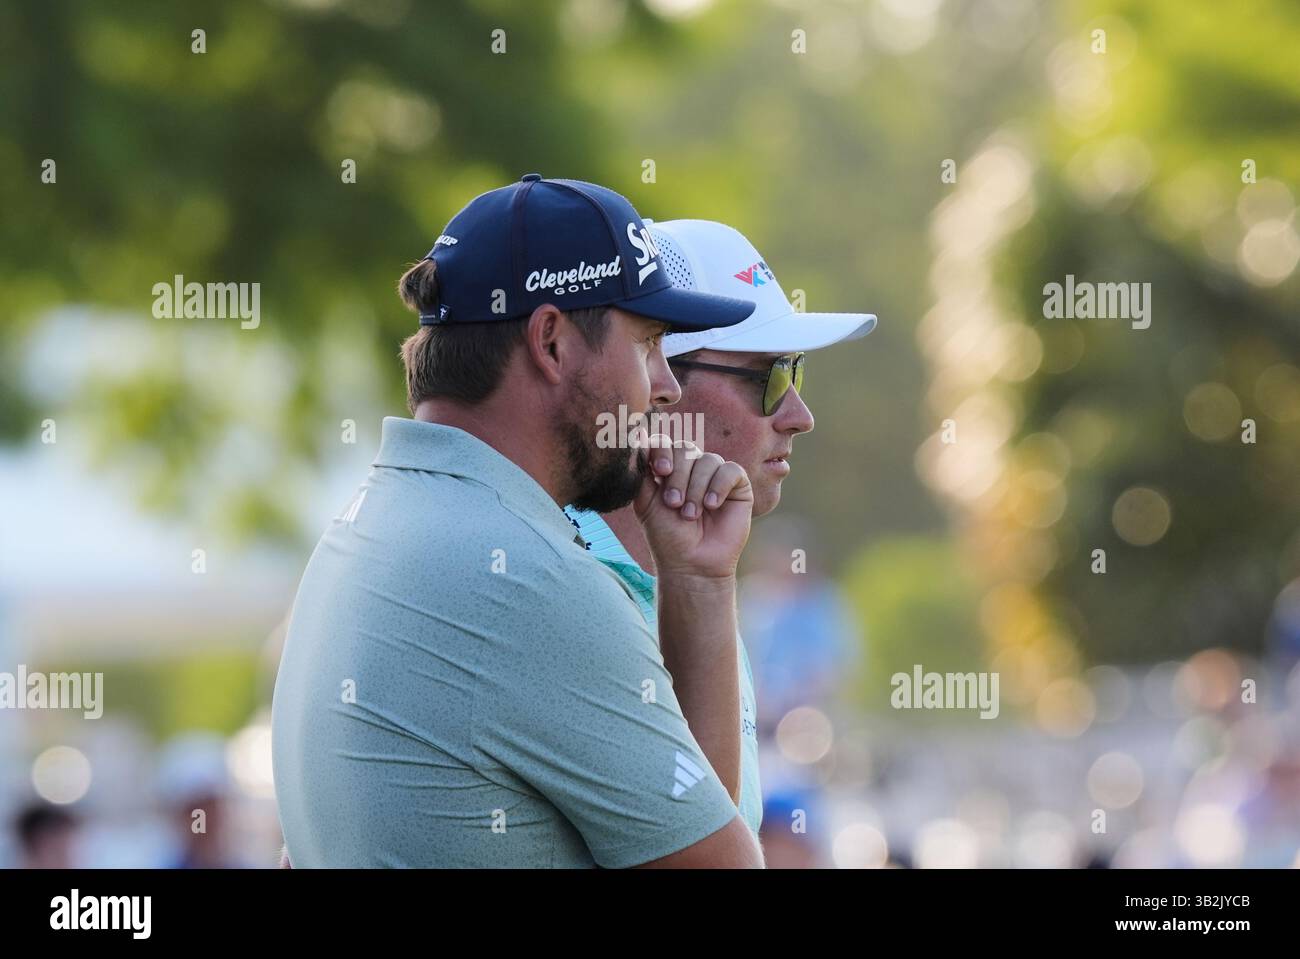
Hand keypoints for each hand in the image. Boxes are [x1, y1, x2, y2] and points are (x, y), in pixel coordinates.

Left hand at [634, 434, 752, 579]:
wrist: (691, 564)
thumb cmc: (667, 536)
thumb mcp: (646, 502)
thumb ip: (641, 470)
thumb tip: (639, 435)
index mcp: (669, 469)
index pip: (664, 443)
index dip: (662, 451)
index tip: (660, 472)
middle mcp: (692, 469)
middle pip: (685, 449)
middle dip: (678, 476)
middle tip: (674, 504)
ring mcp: (715, 476)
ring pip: (707, 460)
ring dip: (696, 487)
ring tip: (691, 514)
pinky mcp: (737, 486)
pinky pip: (730, 470)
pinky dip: (719, 486)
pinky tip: (711, 505)